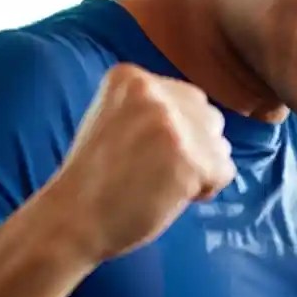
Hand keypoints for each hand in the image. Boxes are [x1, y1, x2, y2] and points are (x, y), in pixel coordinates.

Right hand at [50, 63, 236, 260]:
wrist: (72, 220)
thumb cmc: (96, 178)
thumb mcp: (115, 118)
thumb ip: (153, 107)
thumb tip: (206, 116)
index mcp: (131, 77)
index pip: (187, 99)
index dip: (176, 133)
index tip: (145, 154)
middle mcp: (152, 91)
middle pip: (208, 117)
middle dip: (194, 147)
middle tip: (156, 172)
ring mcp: (171, 123)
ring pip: (219, 144)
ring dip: (201, 169)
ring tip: (162, 183)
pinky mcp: (187, 158)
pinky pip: (224, 171)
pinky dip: (206, 189)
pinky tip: (172, 195)